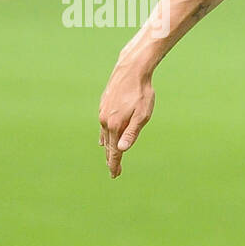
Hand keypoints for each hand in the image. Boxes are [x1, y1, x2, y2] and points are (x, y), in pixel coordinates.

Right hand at [98, 56, 154, 177]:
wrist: (131, 70)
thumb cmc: (141, 93)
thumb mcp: (142, 115)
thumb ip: (132, 133)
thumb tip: (121, 150)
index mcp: (115, 125)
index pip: (114, 151)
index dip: (114, 164)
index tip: (115, 175)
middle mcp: (105, 121)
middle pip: (107, 146)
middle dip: (111, 159)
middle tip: (114, 172)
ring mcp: (103, 112)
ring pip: (104, 135)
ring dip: (107, 148)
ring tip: (110, 159)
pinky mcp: (103, 105)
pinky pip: (102, 126)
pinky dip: (103, 136)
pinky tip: (102, 140)